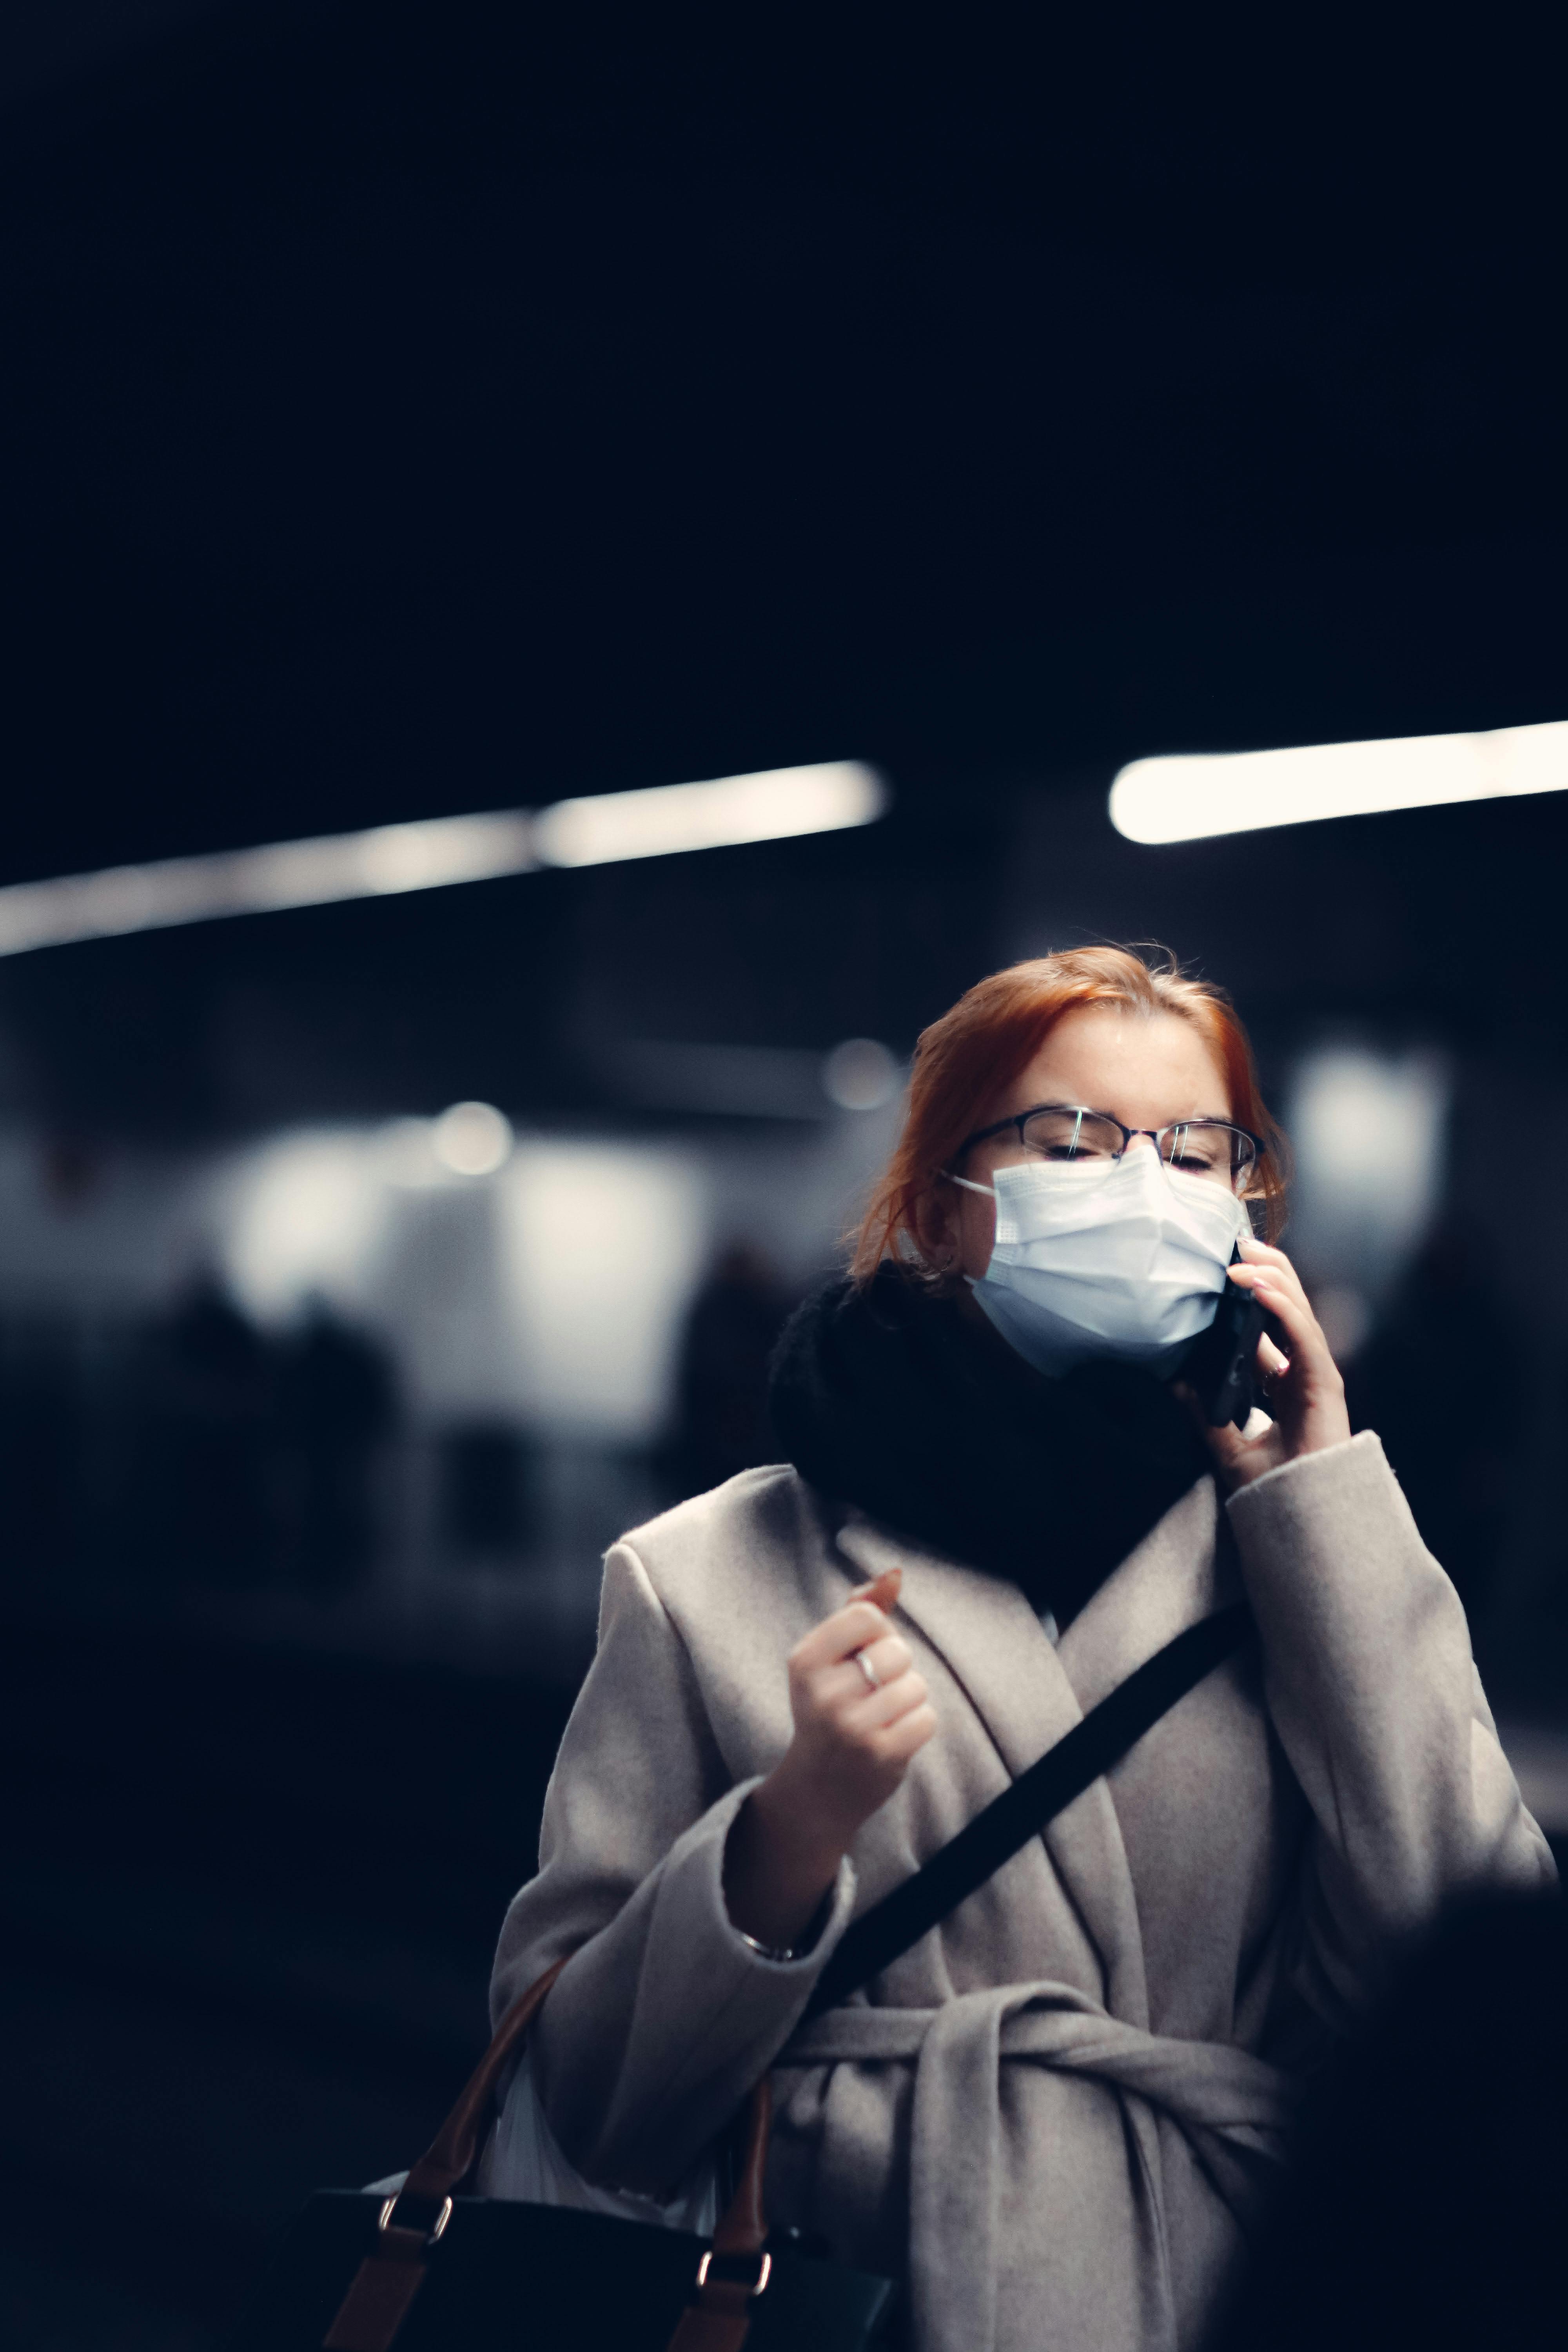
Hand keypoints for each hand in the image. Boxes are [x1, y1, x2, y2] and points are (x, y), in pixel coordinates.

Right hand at [723, 1566, 936, 1950]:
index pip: (866, 1615)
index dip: (877, 1634)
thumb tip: (893, 1575)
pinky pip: (926, 1718)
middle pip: (896, 1649)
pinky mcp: (880, 1756)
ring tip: (882, 1716)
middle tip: (871, 1694)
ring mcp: (851, 1727)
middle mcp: (822, 1693)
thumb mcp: (830, 1659)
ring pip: (915, 1684)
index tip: (859, 1658)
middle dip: (896, 1669)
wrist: (817, 1790)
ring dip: (909, 1699)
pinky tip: (892, 1737)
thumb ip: (858, 1612)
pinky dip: (917, 1726)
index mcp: (804, 1661)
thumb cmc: (829, 1709)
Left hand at [1191, 1236, 1351, 1490]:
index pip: (1272, 1324)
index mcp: (1285, 1382)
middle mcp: (1303, 1372)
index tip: (1226, 1267)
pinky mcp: (1326, 1384)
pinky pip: (1304, 1335)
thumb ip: (1203, 1413)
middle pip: (1289, 1306)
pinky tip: (1259, 1288)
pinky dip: (1282, 1308)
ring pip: (1299, 1311)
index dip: (1253, 1292)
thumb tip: (1174, 1381)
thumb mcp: (1225, 1444)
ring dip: (1271, 1278)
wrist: (1300, 1520)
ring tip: (1242, 1254)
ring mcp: (1317, 1376)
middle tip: (1235, 1244)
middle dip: (1265, 1271)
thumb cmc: (1273, 1490)